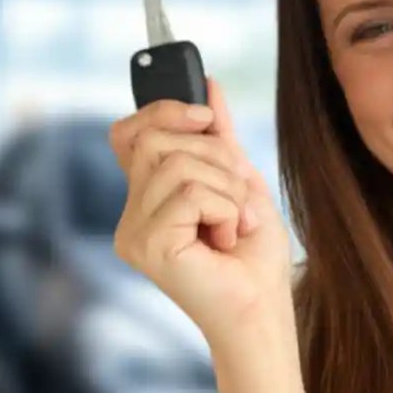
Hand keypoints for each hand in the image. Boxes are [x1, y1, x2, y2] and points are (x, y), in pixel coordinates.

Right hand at [108, 78, 292, 349]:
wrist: (264, 308)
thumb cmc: (254, 256)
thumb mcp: (241, 182)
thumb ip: (219, 137)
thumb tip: (209, 85)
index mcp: (147, 198)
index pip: (129, 133)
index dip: (164, 112)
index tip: (205, 117)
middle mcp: (130, 215)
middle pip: (158, 140)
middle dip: (216, 158)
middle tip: (238, 199)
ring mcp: (133, 232)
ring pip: (178, 165)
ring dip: (227, 190)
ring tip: (235, 225)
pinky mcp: (145, 246)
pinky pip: (189, 194)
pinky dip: (224, 210)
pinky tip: (226, 240)